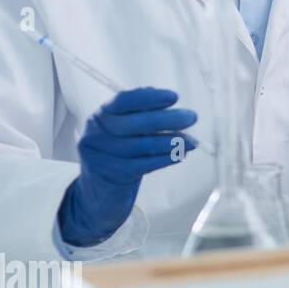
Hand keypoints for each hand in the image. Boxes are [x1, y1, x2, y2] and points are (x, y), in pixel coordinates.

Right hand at [58, 88, 197, 247]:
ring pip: (142, 145)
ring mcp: (101, 155)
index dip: (149, 97)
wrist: (100, 190)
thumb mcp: (125, 130)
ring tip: (192, 141)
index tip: (174, 97)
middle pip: (135, 123)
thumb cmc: (120, 153)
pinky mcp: (111, 175)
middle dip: (167, 119)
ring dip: (172, 142)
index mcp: (101, 115)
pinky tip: (180, 155)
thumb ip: (141, 114)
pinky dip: (166, 159)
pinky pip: (144, 165)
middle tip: (192, 118)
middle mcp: (96, 133)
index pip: (123, 100)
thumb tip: (168, 98)